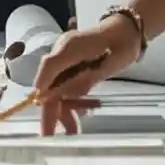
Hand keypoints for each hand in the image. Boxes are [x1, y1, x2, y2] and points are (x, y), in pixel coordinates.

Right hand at [32, 15, 142, 135]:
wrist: (126, 31)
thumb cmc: (121, 45)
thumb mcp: (108, 65)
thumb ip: (83, 80)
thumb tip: (62, 95)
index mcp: (71, 47)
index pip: (49, 65)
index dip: (43, 85)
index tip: (39, 104)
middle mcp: (62, 51)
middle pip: (49, 81)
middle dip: (49, 108)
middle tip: (47, 134)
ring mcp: (64, 58)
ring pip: (56, 86)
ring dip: (63, 109)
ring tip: (73, 131)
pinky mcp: (69, 65)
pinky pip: (64, 84)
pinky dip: (70, 101)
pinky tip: (79, 115)